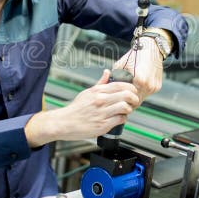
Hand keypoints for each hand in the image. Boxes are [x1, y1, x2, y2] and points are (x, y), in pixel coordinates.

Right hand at [24, 70, 139, 146]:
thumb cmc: (76, 109)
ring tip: (126, 111)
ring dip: (129, 109)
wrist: (64, 123)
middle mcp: (100, 100)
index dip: (131, 88)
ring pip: (125, 107)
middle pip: (126, 95)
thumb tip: (107, 72)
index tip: (133, 92)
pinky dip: (123, 119)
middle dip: (134, 98)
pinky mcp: (102, 125)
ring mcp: (102, 113)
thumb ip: (100, 83)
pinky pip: (120, 120)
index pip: (120, 85)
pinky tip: (120, 119)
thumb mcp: (87, 93)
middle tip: (134, 101)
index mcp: (98, 91)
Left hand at [113, 37, 163, 102]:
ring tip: (127, 91)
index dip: (121, 96)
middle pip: (135, 98)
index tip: (115, 96)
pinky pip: (147, 92)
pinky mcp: (158, 86)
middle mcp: (149, 85)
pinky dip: (141, 91)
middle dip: (128, 97)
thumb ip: (115, 78)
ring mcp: (154, 87)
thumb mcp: (120, 66)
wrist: (151, 48)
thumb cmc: (134, 55)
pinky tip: (136, 86)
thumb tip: (109, 88)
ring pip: (142, 97)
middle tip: (120, 97)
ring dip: (135, 95)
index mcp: (140, 80)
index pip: (127, 95)